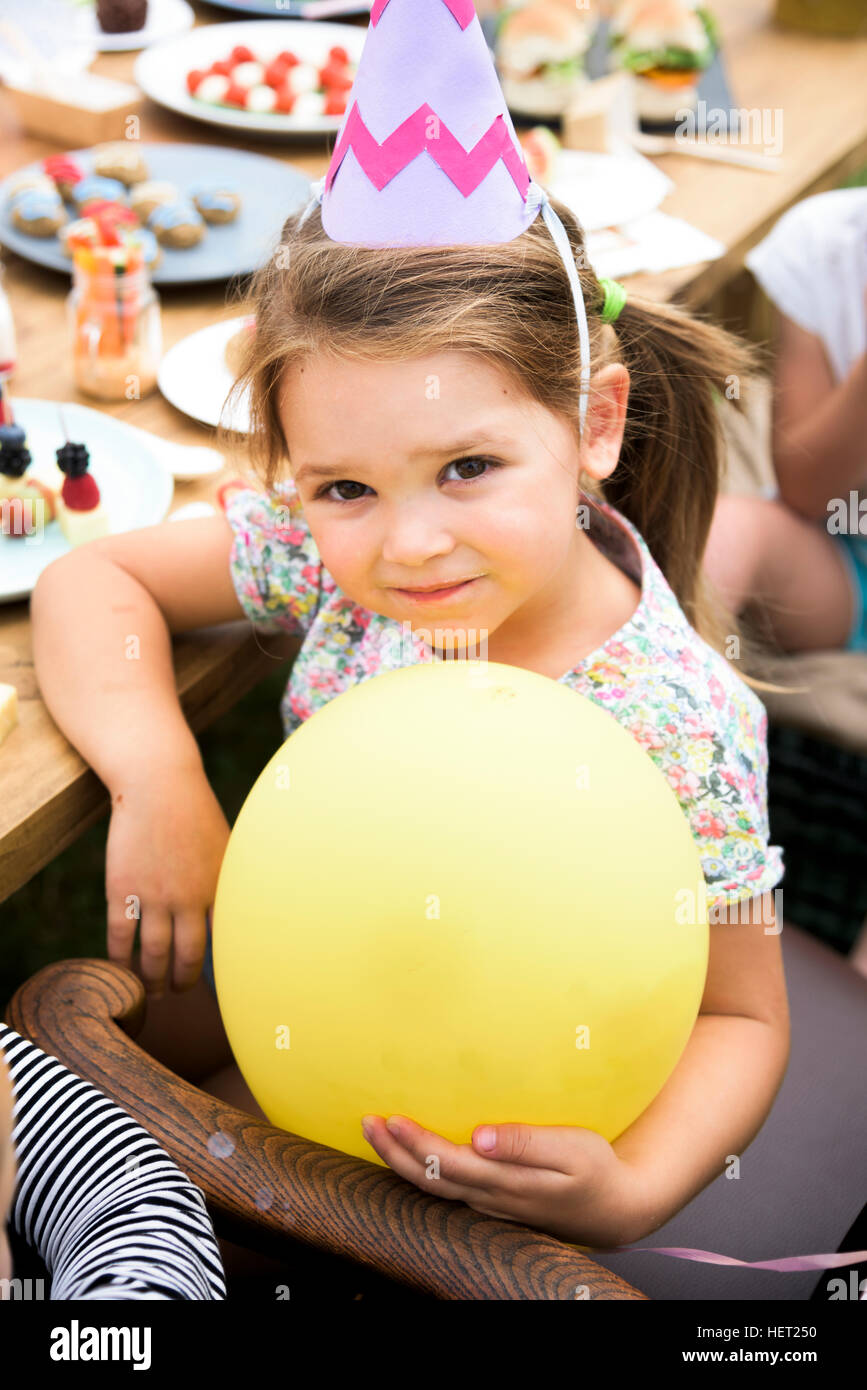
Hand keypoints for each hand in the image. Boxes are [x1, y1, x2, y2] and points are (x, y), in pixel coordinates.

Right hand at [105, 762, 230, 998]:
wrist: (157, 784)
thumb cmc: (195, 812)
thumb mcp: (227, 846)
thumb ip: (232, 881)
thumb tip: (248, 910)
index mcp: (220, 889)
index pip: (224, 943)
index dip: (221, 968)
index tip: (219, 984)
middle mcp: (189, 899)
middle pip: (189, 958)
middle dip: (183, 982)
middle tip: (177, 992)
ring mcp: (154, 896)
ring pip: (153, 955)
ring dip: (151, 979)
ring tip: (150, 990)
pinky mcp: (123, 890)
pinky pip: (120, 937)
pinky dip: (119, 959)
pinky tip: (120, 969)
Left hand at [361, 1113, 647, 1247]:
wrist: (613, 1208)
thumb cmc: (594, 1170)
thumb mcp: (571, 1150)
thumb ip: (525, 1143)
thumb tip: (481, 1136)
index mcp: (504, 1183)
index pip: (446, 1163)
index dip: (416, 1143)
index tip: (391, 1119)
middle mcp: (489, 1198)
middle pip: (429, 1179)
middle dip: (393, 1152)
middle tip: (366, 1122)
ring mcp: (488, 1204)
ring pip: (432, 1187)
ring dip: (401, 1161)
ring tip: (377, 1133)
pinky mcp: (491, 1201)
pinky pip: (445, 1188)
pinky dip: (420, 1171)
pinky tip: (409, 1154)